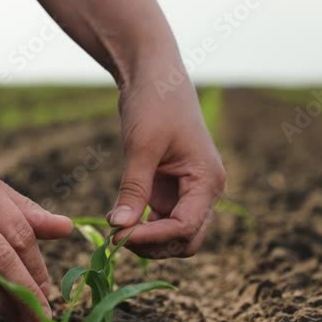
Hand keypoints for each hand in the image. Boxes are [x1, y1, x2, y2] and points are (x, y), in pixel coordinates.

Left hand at [108, 69, 226, 257]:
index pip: (186, 226)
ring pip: (173, 235)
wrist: (154, 75)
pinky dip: (141, 226)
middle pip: (186, 240)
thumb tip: (120, 228)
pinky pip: (160, 220)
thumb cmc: (154, 103)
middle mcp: (203, 191)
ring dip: (147, 240)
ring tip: (114, 232)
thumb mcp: (141, 146)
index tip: (120, 236)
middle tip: (116, 239)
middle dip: (154, 246)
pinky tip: (118, 220)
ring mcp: (186, 192)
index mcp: (207, 180)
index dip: (154, 237)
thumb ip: (134, 189)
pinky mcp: (169, 188)